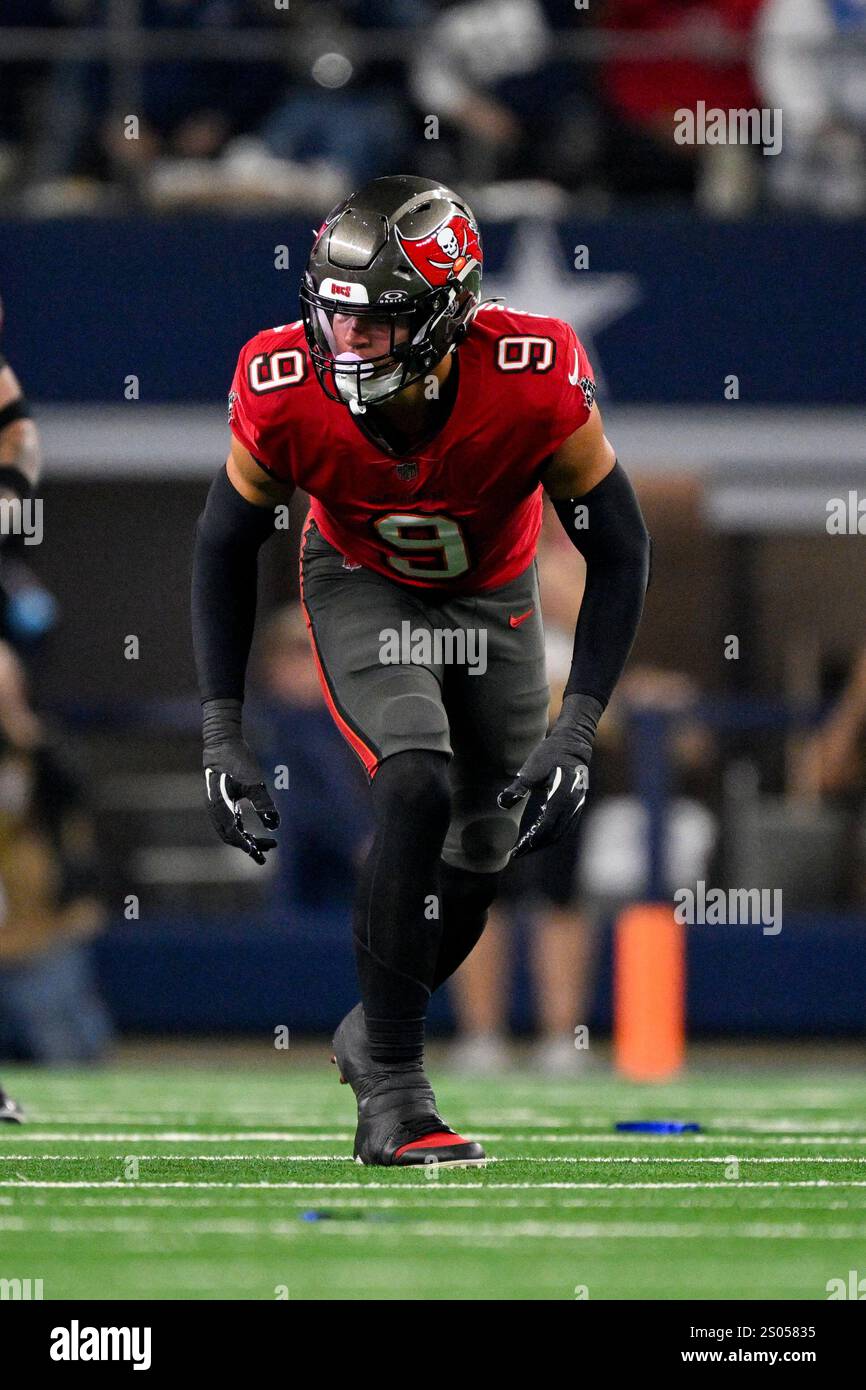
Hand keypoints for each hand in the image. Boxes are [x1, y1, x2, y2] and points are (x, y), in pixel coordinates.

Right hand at [203, 732, 278, 865]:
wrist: (222, 741)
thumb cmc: (238, 761)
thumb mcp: (254, 783)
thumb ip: (264, 805)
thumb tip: (274, 826)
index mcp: (220, 808)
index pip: (232, 835)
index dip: (247, 846)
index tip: (260, 853)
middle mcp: (215, 810)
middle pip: (231, 836)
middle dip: (250, 845)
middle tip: (269, 850)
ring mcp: (216, 805)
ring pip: (231, 829)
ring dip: (247, 837)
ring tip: (265, 845)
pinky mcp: (221, 799)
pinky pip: (231, 820)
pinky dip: (242, 828)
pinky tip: (253, 830)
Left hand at [497, 694, 598, 859]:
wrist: (573, 742)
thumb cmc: (551, 754)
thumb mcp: (532, 770)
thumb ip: (518, 788)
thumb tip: (502, 803)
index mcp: (561, 799)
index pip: (544, 829)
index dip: (529, 843)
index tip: (516, 851)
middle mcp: (572, 806)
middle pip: (553, 835)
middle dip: (535, 846)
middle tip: (518, 853)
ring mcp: (577, 805)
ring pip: (561, 832)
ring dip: (544, 841)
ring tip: (527, 846)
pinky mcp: (577, 803)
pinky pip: (565, 825)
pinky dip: (552, 833)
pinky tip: (539, 832)